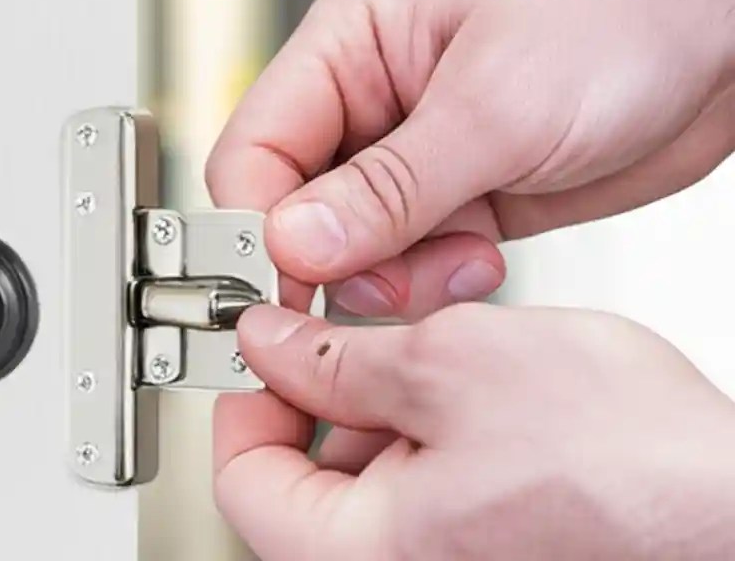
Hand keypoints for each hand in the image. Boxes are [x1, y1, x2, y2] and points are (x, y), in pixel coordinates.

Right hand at [206, 0, 734, 317]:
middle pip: (291, 205)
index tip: (279, 283)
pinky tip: (481, 257)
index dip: (257, 220)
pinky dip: (433, 281)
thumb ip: (387, 188)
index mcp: (350, 42)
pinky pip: (404, 264)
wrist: (721, 55)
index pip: (256, 145)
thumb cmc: (617, 26)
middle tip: (387, 281)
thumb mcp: (494, 110)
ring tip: (461, 258)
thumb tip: (292, 243)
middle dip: (335, 257)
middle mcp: (367, 100)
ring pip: (346, 248)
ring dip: (394, 276)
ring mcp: (408, 156)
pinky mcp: (449, 201)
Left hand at [214, 304, 734, 559]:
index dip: (245, 396)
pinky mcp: (489, 552)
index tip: (263, 345)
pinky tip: (479, 393)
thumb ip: (337, 358)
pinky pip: (428, 493)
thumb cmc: (627, 462)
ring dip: (389, 408)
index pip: (244, 478)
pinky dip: (435, 435)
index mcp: (359, 554)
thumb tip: (268, 344)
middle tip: (354, 333)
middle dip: (327, 394)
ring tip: (443, 358)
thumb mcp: (452, 366)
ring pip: (371, 480)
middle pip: (305, 480)